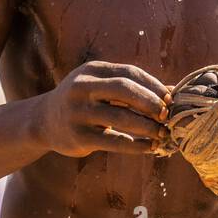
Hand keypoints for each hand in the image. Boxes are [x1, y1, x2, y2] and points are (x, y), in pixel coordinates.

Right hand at [36, 61, 171, 157]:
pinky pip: (114, 141)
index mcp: (92, 70)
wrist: (43, 121)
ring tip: (163, 133)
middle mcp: (82, 87)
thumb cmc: (83, 101)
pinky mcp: (79, 136)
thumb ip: (132, 87)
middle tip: (168, 115)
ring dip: (148, 127)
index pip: (129, 73)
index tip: (170, 99)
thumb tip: (174, 91)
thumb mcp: (101, 86)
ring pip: (121, 117)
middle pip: (124, 89)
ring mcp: (78, 112)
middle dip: (151, 102)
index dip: (153, 85)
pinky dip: (136, 146)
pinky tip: (150, 147)